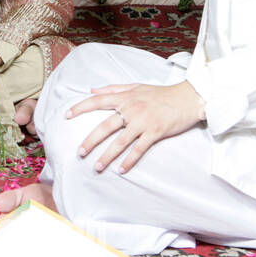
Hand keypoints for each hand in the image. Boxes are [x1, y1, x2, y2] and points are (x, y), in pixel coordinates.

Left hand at [69, 81, 205, 174]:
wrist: (188, 98)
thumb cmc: (161, 93)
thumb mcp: (136, 86)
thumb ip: (113, 89)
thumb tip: (91, 89)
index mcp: (125, 98)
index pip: (97, 101)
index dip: (80, 108)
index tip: (66, 116)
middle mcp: (131, 109)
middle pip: (105, 127)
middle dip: (90, 141)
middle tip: (79, 152)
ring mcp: (143, 122)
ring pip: (120, 141)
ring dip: (107, 155)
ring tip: (96, 166)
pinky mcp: (155, 132)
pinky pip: (139, 149)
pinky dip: (129, 160)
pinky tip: (121, 170)